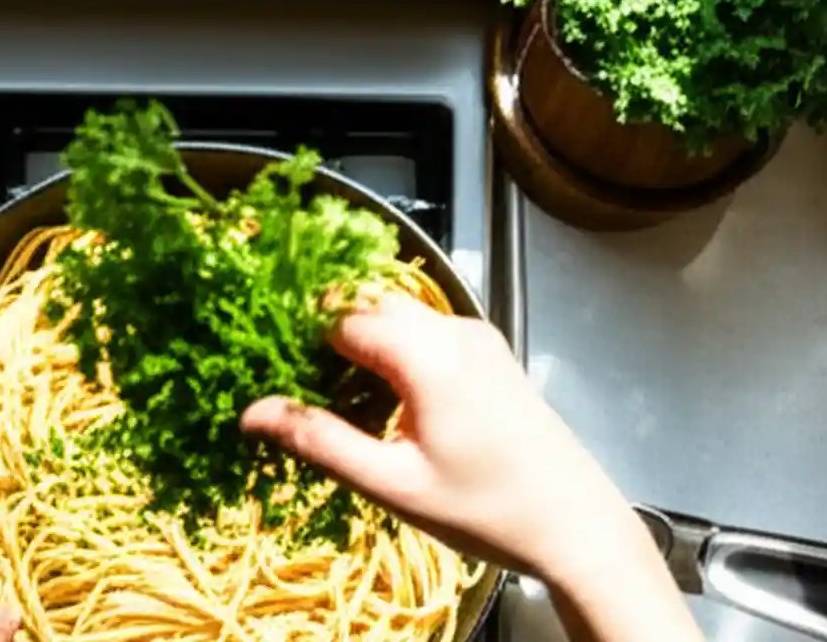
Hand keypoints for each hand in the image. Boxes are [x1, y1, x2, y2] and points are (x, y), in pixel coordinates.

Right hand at [241, 294, 703, 640]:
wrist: (574, 522)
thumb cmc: (484, 508)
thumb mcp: (392, 483)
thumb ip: (321, 441)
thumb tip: (252, 412)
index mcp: (427, 352)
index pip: (340, 315)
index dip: (299, 337)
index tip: (272, 371)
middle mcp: (453, 328)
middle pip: (370, 303)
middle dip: (327, 335)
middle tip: (299, 387)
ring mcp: (476, 336)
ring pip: (398, 315)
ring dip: (361, 343)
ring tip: (338, 401)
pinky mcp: (489, 352)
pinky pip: (425, 332)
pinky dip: (393, 351)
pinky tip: (384, 401)